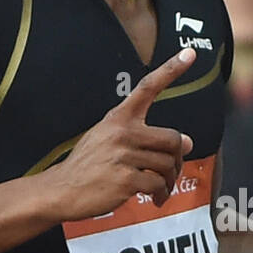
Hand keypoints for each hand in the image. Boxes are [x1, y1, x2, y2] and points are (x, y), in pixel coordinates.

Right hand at [40, 48, 197, 220]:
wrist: (62, 189)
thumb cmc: (88, 164)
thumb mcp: (107, 138)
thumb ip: (145, 137)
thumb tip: (187, 142)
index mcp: (118, 118)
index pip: (148, 87)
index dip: (171, 69)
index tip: (190, 53)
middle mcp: (122, 132)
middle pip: (173, 139)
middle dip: (177, 159)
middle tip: (171, 171)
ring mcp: (123, 155)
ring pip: (168, 164)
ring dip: (169, 181)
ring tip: (160, 188)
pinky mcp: (125, 179)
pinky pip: (157, 184)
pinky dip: (160, 194)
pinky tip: (153, 198)